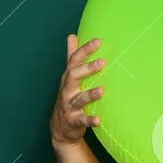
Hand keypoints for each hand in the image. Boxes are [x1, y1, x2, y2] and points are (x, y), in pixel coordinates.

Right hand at [51, 34, 105, 148]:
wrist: (60, 127)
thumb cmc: (68, 97)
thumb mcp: (68, 77)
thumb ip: (71, 57)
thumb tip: (72, 35)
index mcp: (68, 78)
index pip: (74, 60)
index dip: (85, 50)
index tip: (98, 41)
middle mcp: (67, 90)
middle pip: (73, 76)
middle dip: (87, 69)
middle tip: (103, 62)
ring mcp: (69, 105)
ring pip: (78, 99)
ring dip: (90, 95)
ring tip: (102, 91)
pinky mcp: (73, 120)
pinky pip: (81, 120)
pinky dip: (89, 120)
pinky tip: (98, 120)